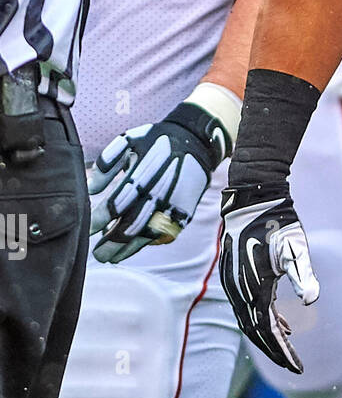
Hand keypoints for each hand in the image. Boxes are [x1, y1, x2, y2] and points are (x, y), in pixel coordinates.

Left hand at [89, 100, 232, 262]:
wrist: (198, 141)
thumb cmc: (158, 140)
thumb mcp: (130, 140)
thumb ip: (107, 163)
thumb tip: (89, 188)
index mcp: (144, 174)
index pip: (117, 204)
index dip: (100, 219)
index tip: (87, 228)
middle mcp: (159, 193)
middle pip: (131, 226)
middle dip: (112, 243)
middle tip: (97, 254)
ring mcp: (173, 206)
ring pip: (147, 235)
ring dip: (127, 249)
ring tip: (111, 257)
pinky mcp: (184, 213)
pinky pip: (164, 235)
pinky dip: (147, 244)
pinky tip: (134, 247)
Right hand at [219, 184, 318, 373]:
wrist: (253, 200)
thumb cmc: (278, 222)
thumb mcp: (296, 248)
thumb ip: (304, 275)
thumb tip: (311, 302)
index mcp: (254, 288)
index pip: (267, 331)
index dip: (282, 352)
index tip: (297, 367)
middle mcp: (239, 291)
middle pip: (255, 332)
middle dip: (274, 351)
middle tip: (293, 367)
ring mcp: (234, 284)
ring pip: (249, 321)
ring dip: (268, 336)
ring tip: (288, 349)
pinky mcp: (235, 276)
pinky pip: (248, 307)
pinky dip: (264, 319)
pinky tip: (281, 322)